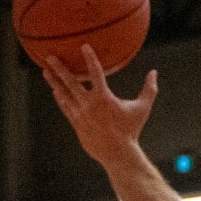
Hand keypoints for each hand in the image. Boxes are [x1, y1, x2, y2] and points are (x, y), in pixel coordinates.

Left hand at [43, 47, 156, 168]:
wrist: (117, 153)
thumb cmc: (131, 130)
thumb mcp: (142, 108)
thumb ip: (149, 89)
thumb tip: (154, 72)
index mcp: (104, 98)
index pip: (96, 72)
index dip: (89, 58)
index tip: (83, 46)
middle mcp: (89, 104)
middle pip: (71, 82)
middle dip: (60, 68)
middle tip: (50, 57)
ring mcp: (80, 114)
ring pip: (64, 94)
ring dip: (54, 82)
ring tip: (46, 71)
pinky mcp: (76, 123)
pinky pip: (65, 108)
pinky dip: (60, 98)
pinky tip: (55, 90)